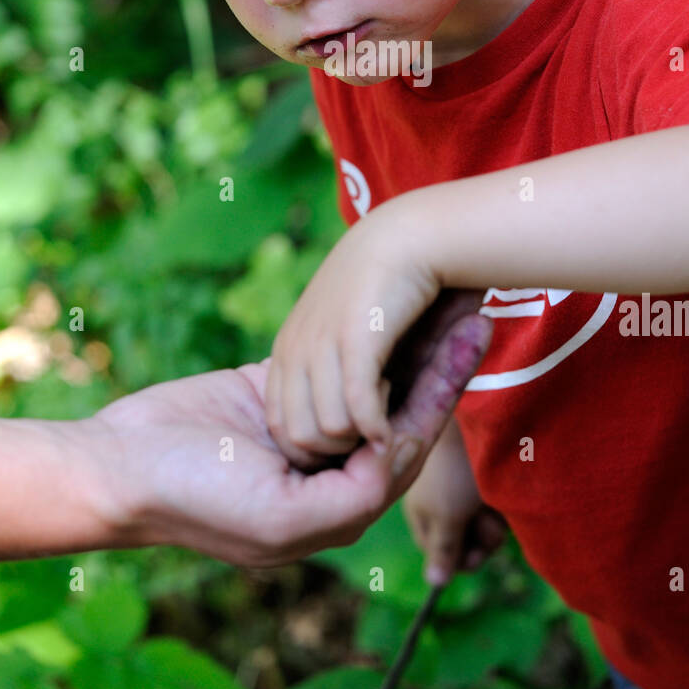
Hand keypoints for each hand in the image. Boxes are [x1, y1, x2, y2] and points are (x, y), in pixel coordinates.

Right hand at [91, 294, 492, 567]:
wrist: (118, 466)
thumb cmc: (193, 498)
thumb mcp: (280, 520)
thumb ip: (349, 498)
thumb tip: (395, 458)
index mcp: (340, 505)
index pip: (408, 442)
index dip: (443, 391)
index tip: (470, 338)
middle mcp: (331, 470)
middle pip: (399, 410)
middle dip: (438, 362)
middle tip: (473, 307)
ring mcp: (306, 432)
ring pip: (371, 385)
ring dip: (407, 345)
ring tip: (443, 299)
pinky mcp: (276, 397)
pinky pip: (332, 367)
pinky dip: (363, 340)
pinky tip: (391, 310)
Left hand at [265, 196, 441, 467]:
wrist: (409, 235)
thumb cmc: (390, 286)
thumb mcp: (344, 328)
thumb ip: (333, 369)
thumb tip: (340, 421)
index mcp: (289, 346)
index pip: (279, 423)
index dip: (313, 447)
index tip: (350, 443)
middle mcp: (295, 348)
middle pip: (296, 437)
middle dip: (334, 452)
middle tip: (368, 439)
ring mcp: (321, 344)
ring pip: (325, 431)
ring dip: (357, 439)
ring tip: (384, 418)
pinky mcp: (354, 341)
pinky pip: (355, 412)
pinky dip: (375, 431)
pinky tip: (390, 431)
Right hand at [403, 415, 506, 584]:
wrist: (477, 414)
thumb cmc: (455, 468)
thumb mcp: (446, 514)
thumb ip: (443, 550)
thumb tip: (435, 583)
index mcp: (424, 516)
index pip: (444, 557)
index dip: (463, 558)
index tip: (474, 547)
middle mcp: (445, 505)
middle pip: (470, 544)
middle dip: (484, 537)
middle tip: (487, 517)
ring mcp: (467, 490)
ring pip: (489, 526)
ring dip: (497, 519)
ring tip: (496, 497)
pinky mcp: (488, 477)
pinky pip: (501, 505)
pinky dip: (506, 502)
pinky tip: (506, 488)